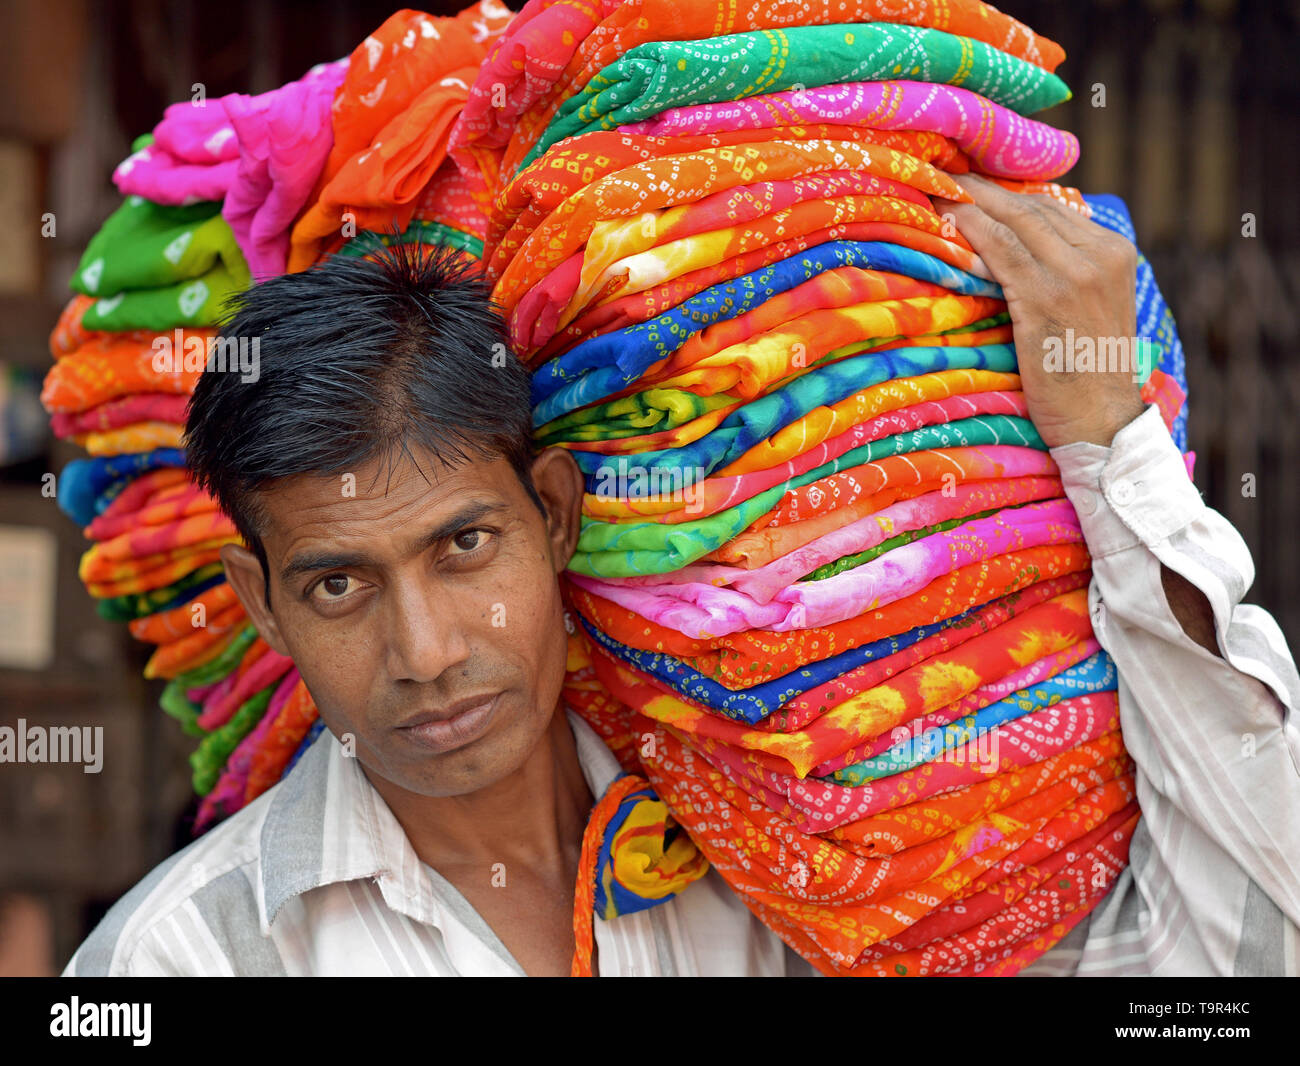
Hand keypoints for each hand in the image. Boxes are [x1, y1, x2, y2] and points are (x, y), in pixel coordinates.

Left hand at [933, 173, 1147, 448]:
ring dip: (970, 201)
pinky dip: (970, 231)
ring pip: (1014, 222)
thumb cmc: (1082, 375)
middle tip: (941, 172)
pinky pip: (1001, 252)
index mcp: (1113, 250)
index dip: (1004, 193)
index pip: (1050, 208)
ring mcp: (1076, 274)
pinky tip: (945, 220)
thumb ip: (1062, 273)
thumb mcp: (1085, 311)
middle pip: (1030, 207)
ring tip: (934, 188)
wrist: (1100, 422)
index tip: (968, 182)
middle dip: (983, 189)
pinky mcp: (1047, 297)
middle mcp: (1100, 253)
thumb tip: (1009, 249)